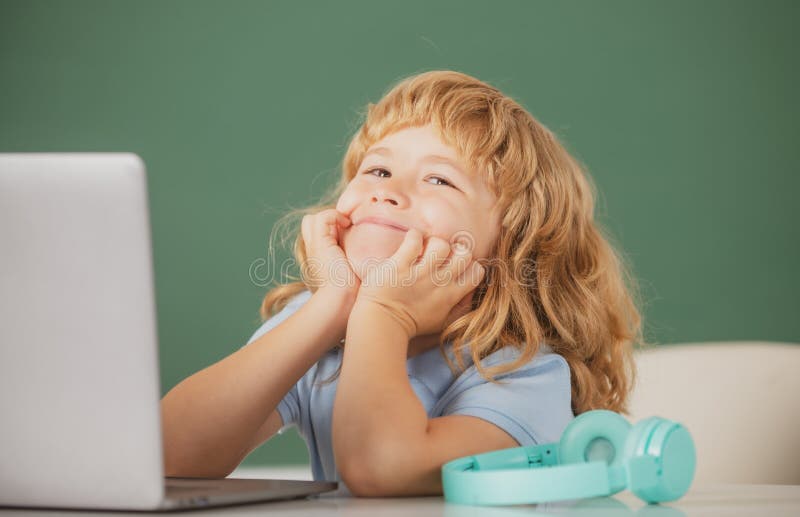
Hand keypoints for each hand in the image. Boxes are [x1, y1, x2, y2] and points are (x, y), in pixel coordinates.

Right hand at [301, 209, 359, 300]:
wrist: (341, 301)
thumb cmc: (351, 293)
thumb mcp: (353, 273)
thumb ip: (354, 261)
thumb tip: (370, 251)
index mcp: (319, 256)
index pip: (316, 232)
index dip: (330, 226)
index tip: (350, 231)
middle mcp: (313, 250)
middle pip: (310, 223)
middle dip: (328, 220)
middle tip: (348, 226)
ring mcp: (314, 246)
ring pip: (313, 218)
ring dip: (332, 217)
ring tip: (348, 225)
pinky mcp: (320, 243)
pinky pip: (323, 217)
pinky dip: (335, 216)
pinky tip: (348, 225)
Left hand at [352, 228, 484, 338]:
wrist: (381, 325)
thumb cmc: (410, 324)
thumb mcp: (441, 322)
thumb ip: (458, 309)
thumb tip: (468, 295)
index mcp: (451, 296)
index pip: (477, 271)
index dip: (469, 264)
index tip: (454, 265)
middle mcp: (439, 283)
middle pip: (464, 254)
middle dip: (455, 249)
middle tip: (440, 255)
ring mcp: (420, 273)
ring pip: (441, 244)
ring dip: (432, 242)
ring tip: (422, 250)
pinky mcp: (400, 265)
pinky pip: (414, 239)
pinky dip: (414, 236)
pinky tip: (410, 242)